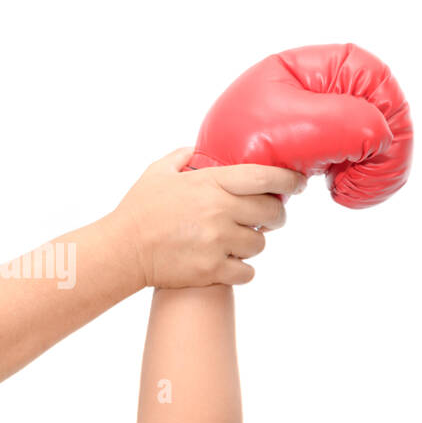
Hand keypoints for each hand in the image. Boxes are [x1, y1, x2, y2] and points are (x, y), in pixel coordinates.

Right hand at [105, 147, 305, 289]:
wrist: (123, 250)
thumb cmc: (140, 210)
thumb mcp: (158, 172)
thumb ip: (183, 157)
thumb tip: (198, 151)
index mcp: (210, 183)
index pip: (263, 177)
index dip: (288, 179)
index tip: (298, 183)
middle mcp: (218, 211)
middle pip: (272, 212)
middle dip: (275, 215)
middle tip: (268, 217)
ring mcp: (218, 242)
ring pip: (260, 243)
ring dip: (253, 243)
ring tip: (235, 241)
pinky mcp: (213, 270)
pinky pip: (248, 271)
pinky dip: (241, 269)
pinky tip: (229, 263)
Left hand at [188, 44, 412, 208]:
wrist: (219, 181)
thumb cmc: (243, 144)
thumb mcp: (294, 127)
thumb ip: (343, 121)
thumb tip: (380, 133)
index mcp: (310, 68)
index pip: (371, 72)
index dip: (384, 106)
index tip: (380, 140)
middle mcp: (322, 88)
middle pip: (380, 107)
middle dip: (383, 146)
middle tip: (368, 175)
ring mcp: (325, 118)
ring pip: (375, 136)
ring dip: (374, 166)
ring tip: (350, 188)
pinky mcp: (324, 145)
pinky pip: (360, 157)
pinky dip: (361, 178)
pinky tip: (343, 191)